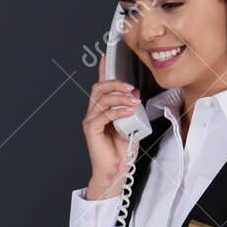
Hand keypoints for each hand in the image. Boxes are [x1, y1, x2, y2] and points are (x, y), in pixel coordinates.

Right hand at [82, 66, 141, 198]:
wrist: (116, 170)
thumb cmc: (122, 150)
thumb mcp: (132, 124)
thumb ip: (131, 109)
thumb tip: (135, 94)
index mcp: (102, 109)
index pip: (101, 85)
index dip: (103, 70)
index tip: (106, 55)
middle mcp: (93, 113)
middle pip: (99, 88)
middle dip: (115, 83)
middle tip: (130, 87)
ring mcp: (91, 120)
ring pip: (101, 99)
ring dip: (119, 97)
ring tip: (133, 101)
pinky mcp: (91, 129)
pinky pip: (103, 114)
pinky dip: (117, 110)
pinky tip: (128, 111)